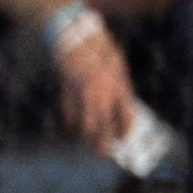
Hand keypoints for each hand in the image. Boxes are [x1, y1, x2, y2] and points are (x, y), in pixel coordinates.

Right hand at [55, 21, 139, 153]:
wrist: (74, 38)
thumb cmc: (98, 49)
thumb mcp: (117, 66)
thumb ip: (119, 87)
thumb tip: (119, 110)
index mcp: (117, 84)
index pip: (124, 115)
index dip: (125, 130)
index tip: (124, 139)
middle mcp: (100, 93)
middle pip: (102, 127)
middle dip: (102, 144)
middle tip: (103, 154)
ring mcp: (81, 95)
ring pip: (83, 126)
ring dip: (86, 137)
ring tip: (89, 143)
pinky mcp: (66, 93)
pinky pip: (69, 115)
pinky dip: (72, 124)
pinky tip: (75, 129)